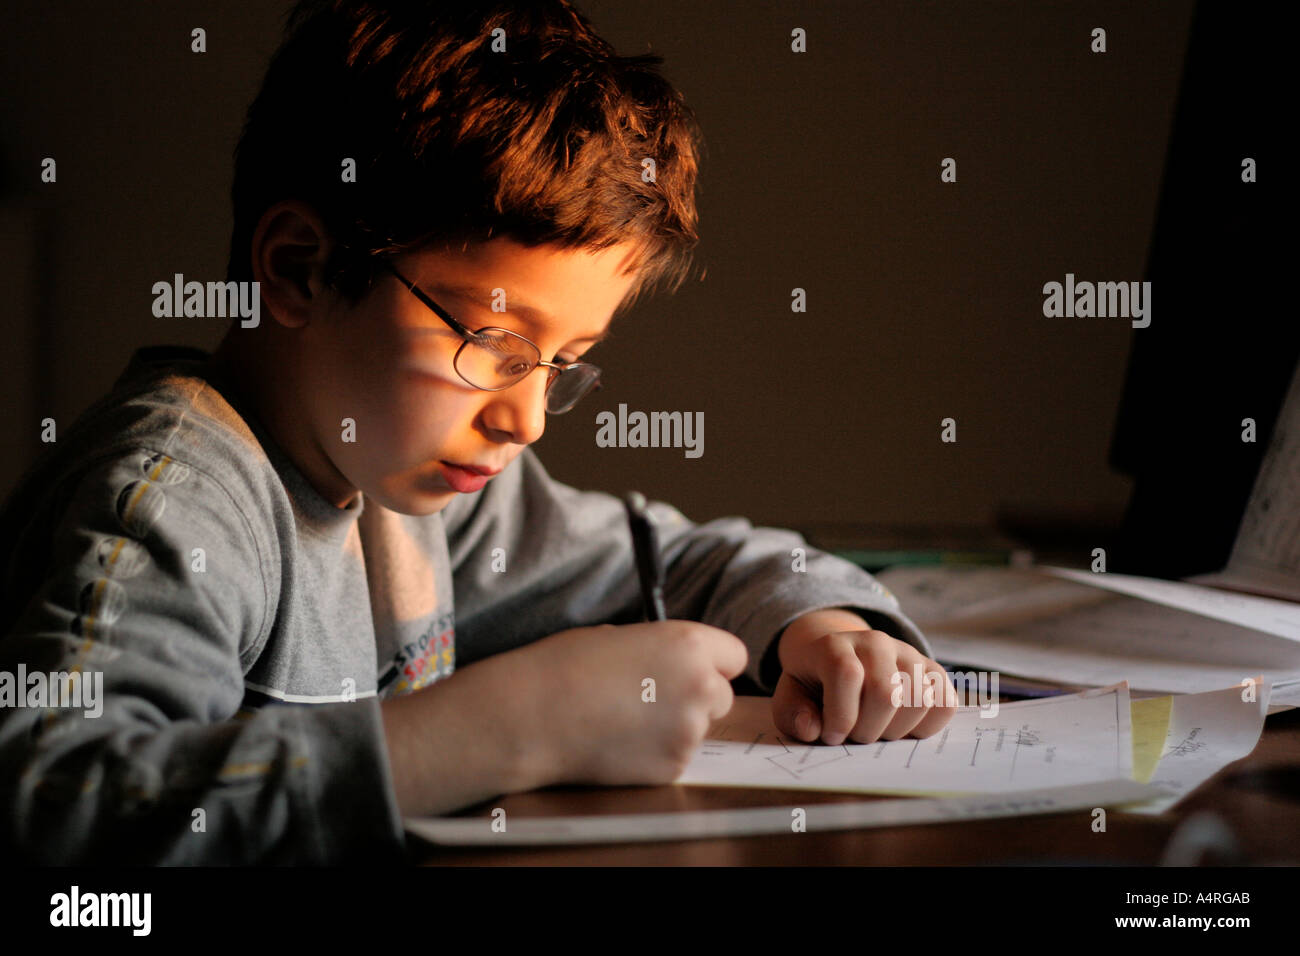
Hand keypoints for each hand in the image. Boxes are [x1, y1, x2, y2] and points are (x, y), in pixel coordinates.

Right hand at [517, 620, 746, 787]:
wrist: (534, 715)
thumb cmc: (566, 666)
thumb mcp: (621, 635)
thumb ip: (661, 649)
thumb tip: (670, 664)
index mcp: (690, 645)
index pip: (735, 656)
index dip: (712, 663)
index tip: (693, 669)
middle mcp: (701, 687)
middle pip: (722, 696)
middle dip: (696, 698)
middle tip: (651, 698)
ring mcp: (689, 732)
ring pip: (698, 729)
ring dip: (673, 727)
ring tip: (624, 719)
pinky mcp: (672, 767)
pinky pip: (675, 757)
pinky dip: (655, 753)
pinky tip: (619, 742)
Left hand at [771, 609, 956, 744]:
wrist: (840, 658)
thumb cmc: (815, 685)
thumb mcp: (791, 697)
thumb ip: (793, 714)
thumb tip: (812, 728)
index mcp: (835, 645)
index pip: (847, 674)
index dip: (840, 715)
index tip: (832, 736)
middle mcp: (876, 642)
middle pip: (887, 694)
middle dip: (868, 731)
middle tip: (855, 735)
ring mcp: (908, 654)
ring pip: (919, 701)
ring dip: (896, 732)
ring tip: (876, 729)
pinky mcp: (933, 670)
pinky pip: (946, 703)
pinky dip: (926, 726)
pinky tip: (901, 726)